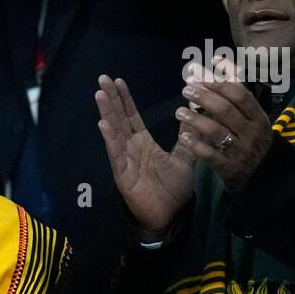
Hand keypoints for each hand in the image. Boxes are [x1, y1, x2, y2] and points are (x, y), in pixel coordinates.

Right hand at [96, 74, 195, 237]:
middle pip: (119, 118)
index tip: (119, 80)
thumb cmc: (173, 189)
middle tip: (103, 77)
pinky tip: (104, 123)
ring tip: (100, 94)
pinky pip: (116, 153)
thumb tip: (194, 114)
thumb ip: (186, 137)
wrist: (170, 216)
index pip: (132, 116)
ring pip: (114, 132)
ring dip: (107, 112)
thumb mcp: (184, 159)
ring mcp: (124, 160)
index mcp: (143, 143)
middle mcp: (131, 148)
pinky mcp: (123, 174)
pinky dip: (110, 138)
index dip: (125, 99)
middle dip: (111, 98)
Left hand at [176, 57, 273, 191]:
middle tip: (186, 88)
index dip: (218, 82)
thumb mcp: (252, 114)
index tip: (199, 74)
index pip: (239, 94)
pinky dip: (195, 144)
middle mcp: (251, 133)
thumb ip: (236, 87)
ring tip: (179, 111)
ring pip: (216, 131)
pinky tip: (183, 135)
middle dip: (203, 96)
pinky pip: (210, 155)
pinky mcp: (230, 169)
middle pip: (225, 110)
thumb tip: (219, 58)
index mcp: (258, 117)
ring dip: (194, 118)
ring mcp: (241, 152)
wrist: (264, 177)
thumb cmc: (252, 137)